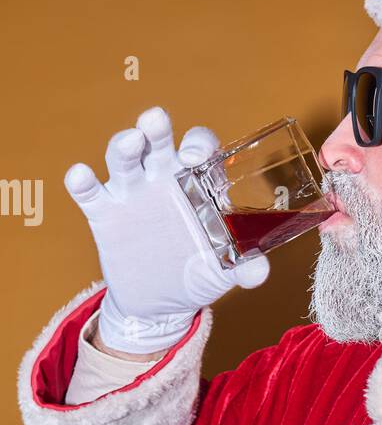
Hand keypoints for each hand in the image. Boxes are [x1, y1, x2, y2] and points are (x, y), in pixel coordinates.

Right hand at [64, 105, 269, 353]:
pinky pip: (90, 192)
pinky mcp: (105, 214)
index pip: (200, 149)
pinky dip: (82, 182)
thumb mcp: (226, 270)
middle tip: (156, 121)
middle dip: (157, 128)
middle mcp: (164, 178)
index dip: (199, 145)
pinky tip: (81, 176)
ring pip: (124, 157)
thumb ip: (245, 266)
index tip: (198, 156)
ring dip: (124, 146)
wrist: (159, 303)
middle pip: (159, 142)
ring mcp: (133, 193)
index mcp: (198, 182)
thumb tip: (258, 272)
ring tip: (131, 142)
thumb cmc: (198, 272)